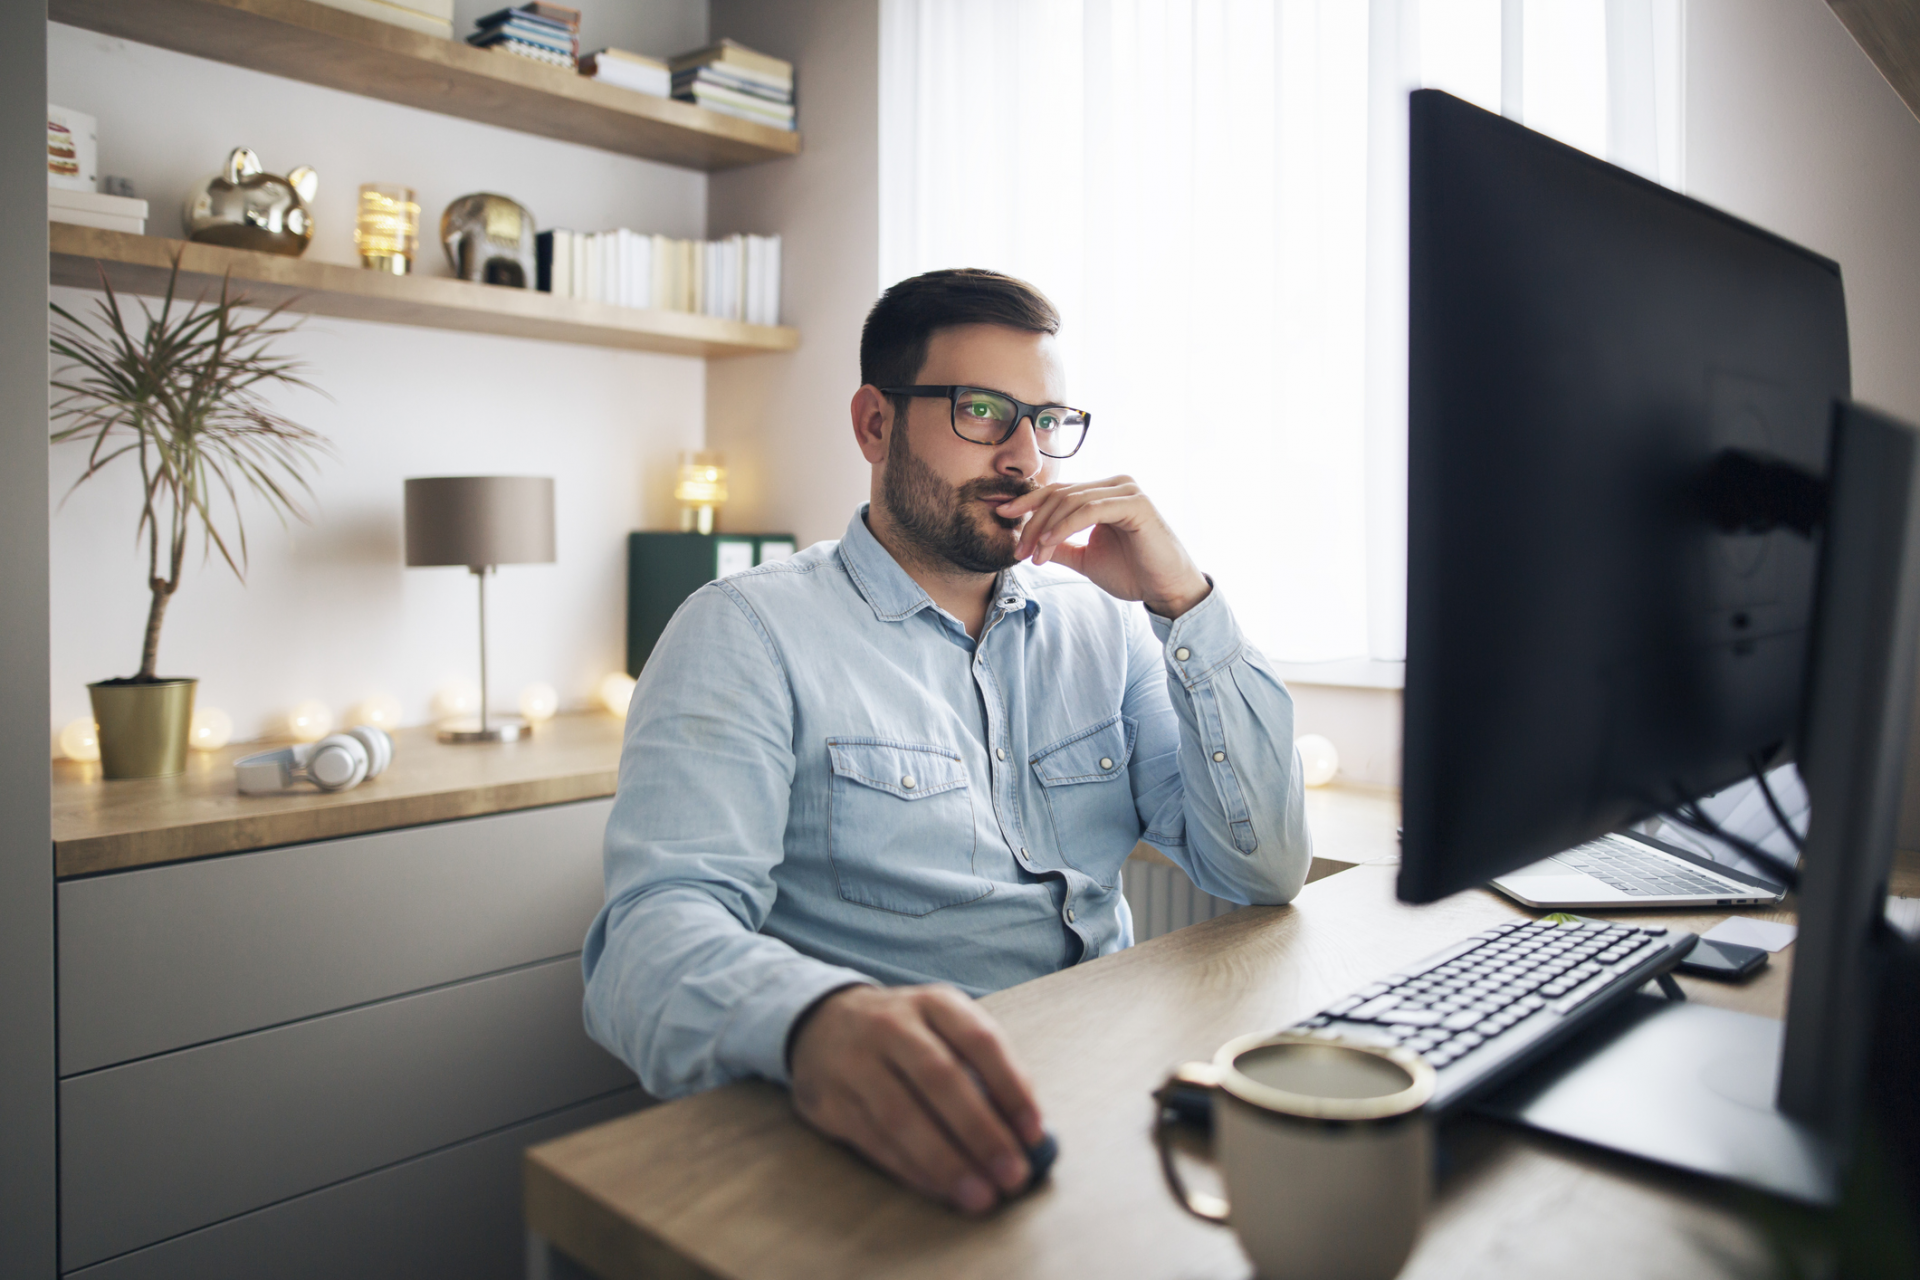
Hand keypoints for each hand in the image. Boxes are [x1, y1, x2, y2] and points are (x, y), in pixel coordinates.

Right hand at [789, 984, 1044, 1214]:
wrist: (823, 1022)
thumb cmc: (907, 1035)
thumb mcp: (945, 1027)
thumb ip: (985, 1069)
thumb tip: (1028, 1132)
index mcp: (933, 1003)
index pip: (980, 1041)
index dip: (1011, 1088)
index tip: (1034, 1134)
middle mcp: (891, 1026)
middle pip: (941, 1079)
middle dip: (981, 1133)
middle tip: (1011, 1175)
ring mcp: (855, 1061)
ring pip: (902, 1116)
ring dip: (946, 1162)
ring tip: (979, 1196)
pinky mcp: (830, 1100)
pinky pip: (875, 1141)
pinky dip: (912, 1170)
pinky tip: (941, 1190)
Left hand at [997, 477, 1210, 617]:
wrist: (1166, 590)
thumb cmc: (1133, 573)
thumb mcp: (1086, 558)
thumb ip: (1062, 546)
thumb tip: (1032, 542)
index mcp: (1104, 493)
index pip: (1059, 491)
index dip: (1028, 503)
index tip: (1002, 516)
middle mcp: (1116, 484)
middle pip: (1061, 494)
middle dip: (1033, 522)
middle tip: (1018, 550)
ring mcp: (1127, 491)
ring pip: (1071, 501)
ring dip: (1046, 529)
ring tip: (1033, 555)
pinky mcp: (1136, 503)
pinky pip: (1090, 509)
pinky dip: (1065, 526)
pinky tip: (1049, 544)